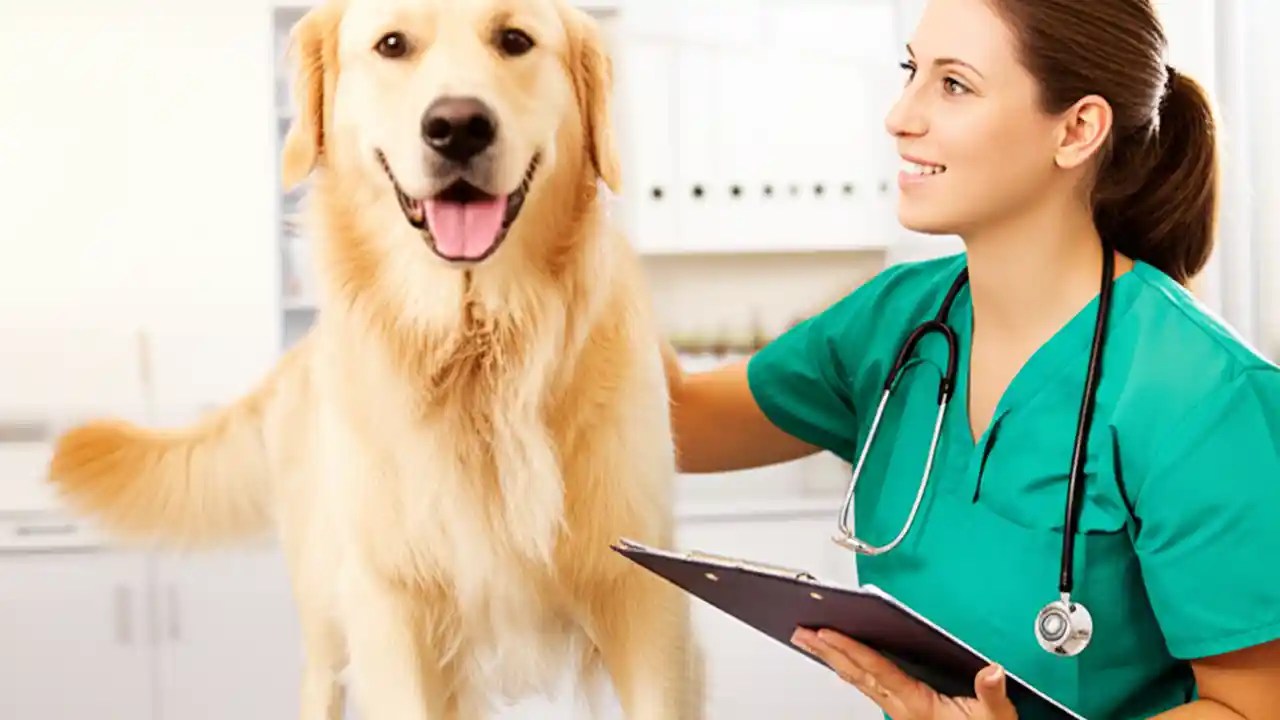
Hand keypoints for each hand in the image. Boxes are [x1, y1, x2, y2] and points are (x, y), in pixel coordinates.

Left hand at [791, 627, 1017, 718]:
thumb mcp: (995, 717)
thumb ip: (991, 694)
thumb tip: (992, 671)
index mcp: (917, 704)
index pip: (877, 670)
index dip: (851, 649)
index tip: (827, 632)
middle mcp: (901, 708)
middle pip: (856, 674)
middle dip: (827, 651)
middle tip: (801, 633)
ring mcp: (898, 711)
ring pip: (858, 681)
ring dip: (833, 660)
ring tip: (811, 642)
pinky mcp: (901, 712)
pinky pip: (867, 687)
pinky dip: (850, 670)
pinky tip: (842, 662)